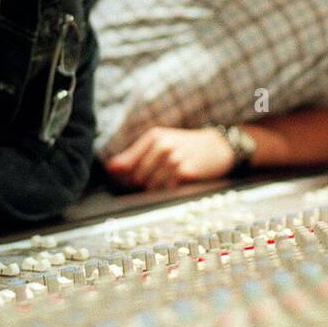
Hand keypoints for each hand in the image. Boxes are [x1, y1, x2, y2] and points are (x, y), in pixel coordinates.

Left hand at [106, 126, 236, 189]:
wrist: (216, 147)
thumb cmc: (184, 146)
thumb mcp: (159, 143)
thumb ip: (134, 156)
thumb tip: (111, 167)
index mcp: (153, 136)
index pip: (127, 163)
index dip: (126, 176)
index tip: (131, 179)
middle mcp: (163, 145)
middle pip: (137, 176)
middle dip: (141, 184)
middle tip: (153, 181)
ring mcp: (175, 158)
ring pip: (152, 185)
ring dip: (155, 189)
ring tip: (165, 181)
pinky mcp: (186, 171)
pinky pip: (167, 188)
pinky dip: (168, 190)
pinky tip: (175, 183)